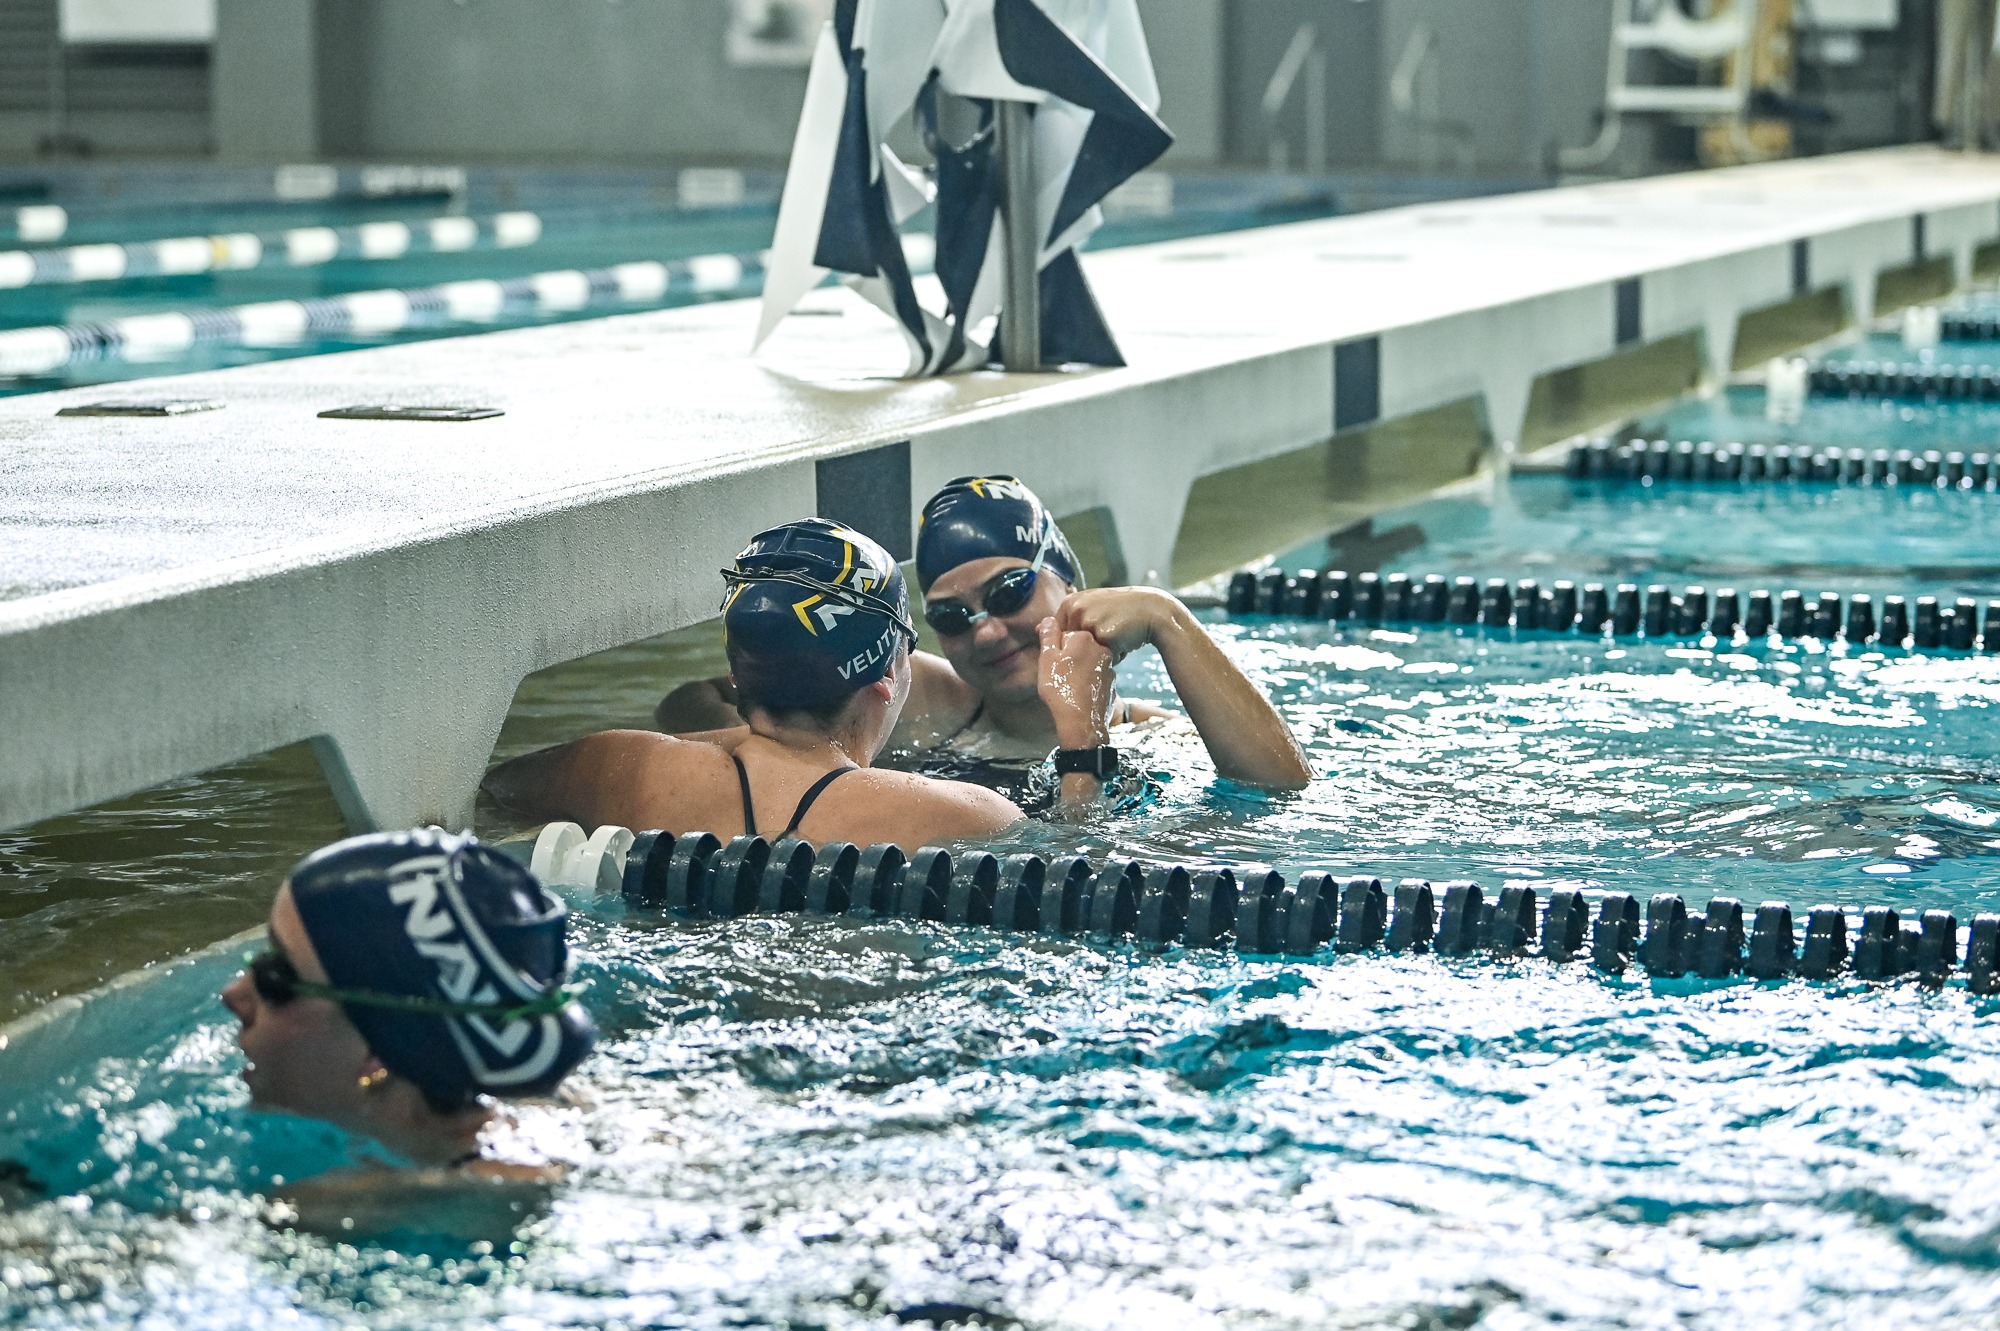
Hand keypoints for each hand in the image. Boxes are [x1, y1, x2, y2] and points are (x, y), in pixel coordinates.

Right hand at [1037, 617, 1115, 747]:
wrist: (1081, 721)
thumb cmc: (1060, 688)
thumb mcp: (1047, 659)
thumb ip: (1049, 636)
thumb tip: (1049, 619)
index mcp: (1084, 638)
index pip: (1066, 634)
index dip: (1055, 648)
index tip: (1051, 663)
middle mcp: (1101, 649)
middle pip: (1079, 648)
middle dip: (1069, 658)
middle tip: (1058, 676)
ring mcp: (1109, 667)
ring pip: (1089, 663)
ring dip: (1079, 670)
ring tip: (1069, 687)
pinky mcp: (1112, 684)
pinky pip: (1096, 678)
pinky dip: (1088, 683)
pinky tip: (1079, 694)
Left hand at [1054, 587, 1187, 661]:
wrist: (1152, 611)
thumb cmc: (1121, 611)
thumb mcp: (1093, 607)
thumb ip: (1068, 618)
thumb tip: (1039, 628)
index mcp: (1070, 602)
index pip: (1060, 634)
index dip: (1075, 642)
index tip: (1092, 639)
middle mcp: (1076, 609)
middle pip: (1070, 645)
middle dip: (1087, 648)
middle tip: (1108, 635)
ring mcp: (1089, 621)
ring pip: (1085, 651)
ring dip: (1099, 651)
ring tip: (1116, 636)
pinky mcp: (1103, 634)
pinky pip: (1101, 655)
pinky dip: (1111, 654)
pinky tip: (1124, 641)